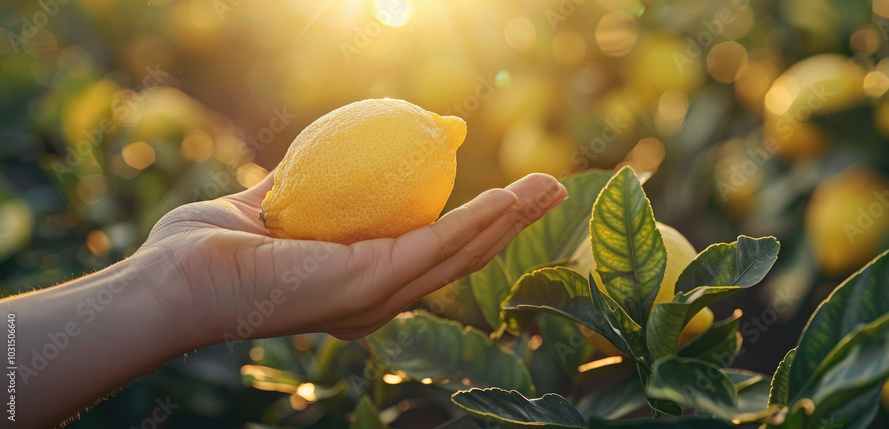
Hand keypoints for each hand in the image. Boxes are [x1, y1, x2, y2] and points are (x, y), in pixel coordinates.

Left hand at [144, 173, 566, 342]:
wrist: (174, 278)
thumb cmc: (207, 248)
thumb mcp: (269, 205)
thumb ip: (303, 185)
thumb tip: (326, 153)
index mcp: (361, 286)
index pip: (432, 251)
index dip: (476, 224)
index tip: (506, 194)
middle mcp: (378, 300)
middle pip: (462, 256)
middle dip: (512, 224)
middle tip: (552, 189)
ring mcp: (377, 297)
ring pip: (462, 253)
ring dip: (510, 220)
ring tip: (549, 189)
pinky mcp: (370, 285)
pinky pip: (435, 244)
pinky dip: (477, 220)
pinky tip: (508, 198)